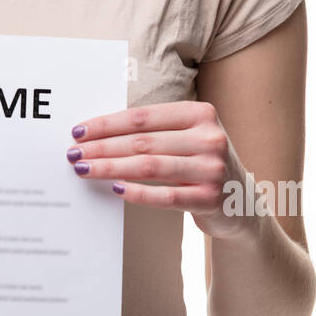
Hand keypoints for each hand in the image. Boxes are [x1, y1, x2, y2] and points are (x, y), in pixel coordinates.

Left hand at [66, 100, 254, 237]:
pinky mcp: (210, 199)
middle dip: (102, 147)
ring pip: (149, 167)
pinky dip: (137, 193)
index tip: (78, 131)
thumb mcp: (188, 137)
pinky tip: (115, 190)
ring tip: (85, 169)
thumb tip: (97, 133)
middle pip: (142, 141)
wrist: (242, 202)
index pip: (143, 116)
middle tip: (73, 154)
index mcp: (201, 113)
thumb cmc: (201, 163)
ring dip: (110, 168)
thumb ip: (155, 130)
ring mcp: (212, 169)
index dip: (107, 124)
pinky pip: (166, 196)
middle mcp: (210, 137)